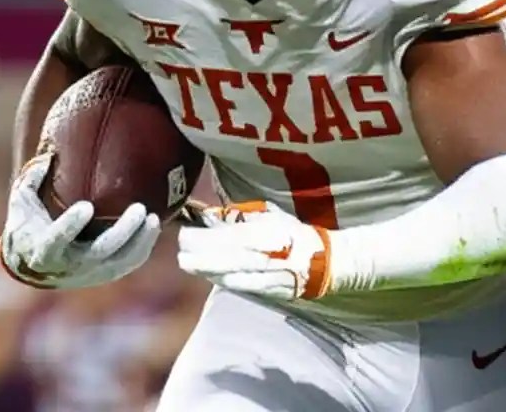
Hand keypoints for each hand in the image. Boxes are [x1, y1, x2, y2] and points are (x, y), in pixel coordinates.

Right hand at [0, 153, 160, 288]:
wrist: (35, 266)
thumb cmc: (28, 226)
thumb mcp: (21, 203)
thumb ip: (31, 180)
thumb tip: (48, 156)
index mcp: (44, 249)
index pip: (57, 239)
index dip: (71, 226)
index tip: (86, 207)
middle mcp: (69, 266)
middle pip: (100, 252)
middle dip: (123, 232)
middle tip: (139, 208)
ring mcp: (89, 273)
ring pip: (120, 262)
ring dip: (140, 241)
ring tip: (153, 218)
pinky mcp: (105, 274)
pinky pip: (129, 264)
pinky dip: (143, 247)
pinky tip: (153, 227)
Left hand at [176, 202, 333, 299]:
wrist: (325, 261)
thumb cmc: (293, 235)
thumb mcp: (270, 217)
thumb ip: (241, 216)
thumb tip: (211, 216)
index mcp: (267, 230)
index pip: (231, 233)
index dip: (207, 235)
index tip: (185, 234)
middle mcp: (268, 251)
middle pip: (229, 253)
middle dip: (202, 253)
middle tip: (181, 252)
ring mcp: (271, 271)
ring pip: (235, 270)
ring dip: (209, 268)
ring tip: (188, 264)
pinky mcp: (274, 289)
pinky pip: (248, 286)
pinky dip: (230, 282)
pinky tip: (214, 279)